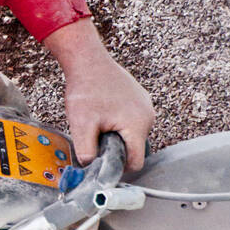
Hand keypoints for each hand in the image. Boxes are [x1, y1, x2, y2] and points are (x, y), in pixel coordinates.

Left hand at [44, 19, 154, 173]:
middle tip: (96, 138)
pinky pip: (133, 120)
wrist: (87, 60)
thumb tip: (90, 169)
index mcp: (138, 126)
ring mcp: (146, 106)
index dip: (119, 168)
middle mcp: (148, 116)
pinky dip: (119, 122)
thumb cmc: (86, 90)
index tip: (103, 163)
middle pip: (135, 148)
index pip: (136, 162)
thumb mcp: (81, 125)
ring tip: (98, 123)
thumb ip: (87, 152)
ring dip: (117, 135)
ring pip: (133, 134)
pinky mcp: (140, 98)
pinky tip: (103, 113)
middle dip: (116, 149)